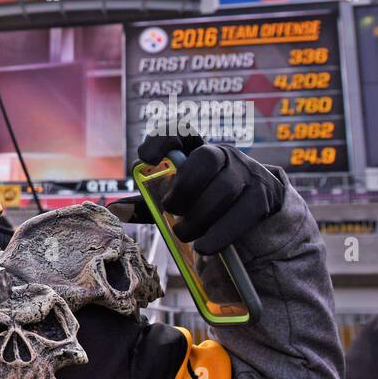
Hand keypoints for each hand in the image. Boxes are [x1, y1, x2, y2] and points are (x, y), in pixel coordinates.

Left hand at [137, 133, 284, 254]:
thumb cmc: (205, 202)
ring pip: (223, 190)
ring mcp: (248, 173)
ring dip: (198, 217)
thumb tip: (114, 209)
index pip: (181, 132)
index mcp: (197, 151)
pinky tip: (205, 247)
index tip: (147, 158)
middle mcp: (224, 155)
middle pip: (206, 159)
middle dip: (185, 187)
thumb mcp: (177, 199)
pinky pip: (242, 214)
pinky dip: (219, 234)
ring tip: (184, 233)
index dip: (163, 139)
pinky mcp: (263, 197)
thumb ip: (148, 203)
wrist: (255, 211)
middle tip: (172, 209)